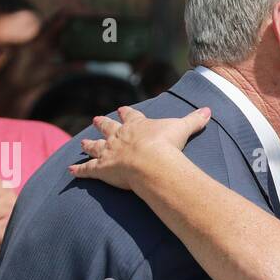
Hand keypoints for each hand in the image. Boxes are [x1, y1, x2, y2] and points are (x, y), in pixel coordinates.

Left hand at [71, 105, 211, 190]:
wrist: (151, 161)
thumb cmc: (166, 144)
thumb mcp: (182, 128)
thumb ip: (194, 120)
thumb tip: (209, 110)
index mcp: (136, 126)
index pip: (130, 116)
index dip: (127, 113)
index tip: (122, 109)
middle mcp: (119, 136)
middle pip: (108, 128)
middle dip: (102, 124)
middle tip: (96, 120)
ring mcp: (109, 152)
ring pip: (95, 147)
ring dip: (88, 145)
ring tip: (81, 143)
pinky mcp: (102, 169)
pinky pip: (88, 170)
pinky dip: (79, 171)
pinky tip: (71, 171)